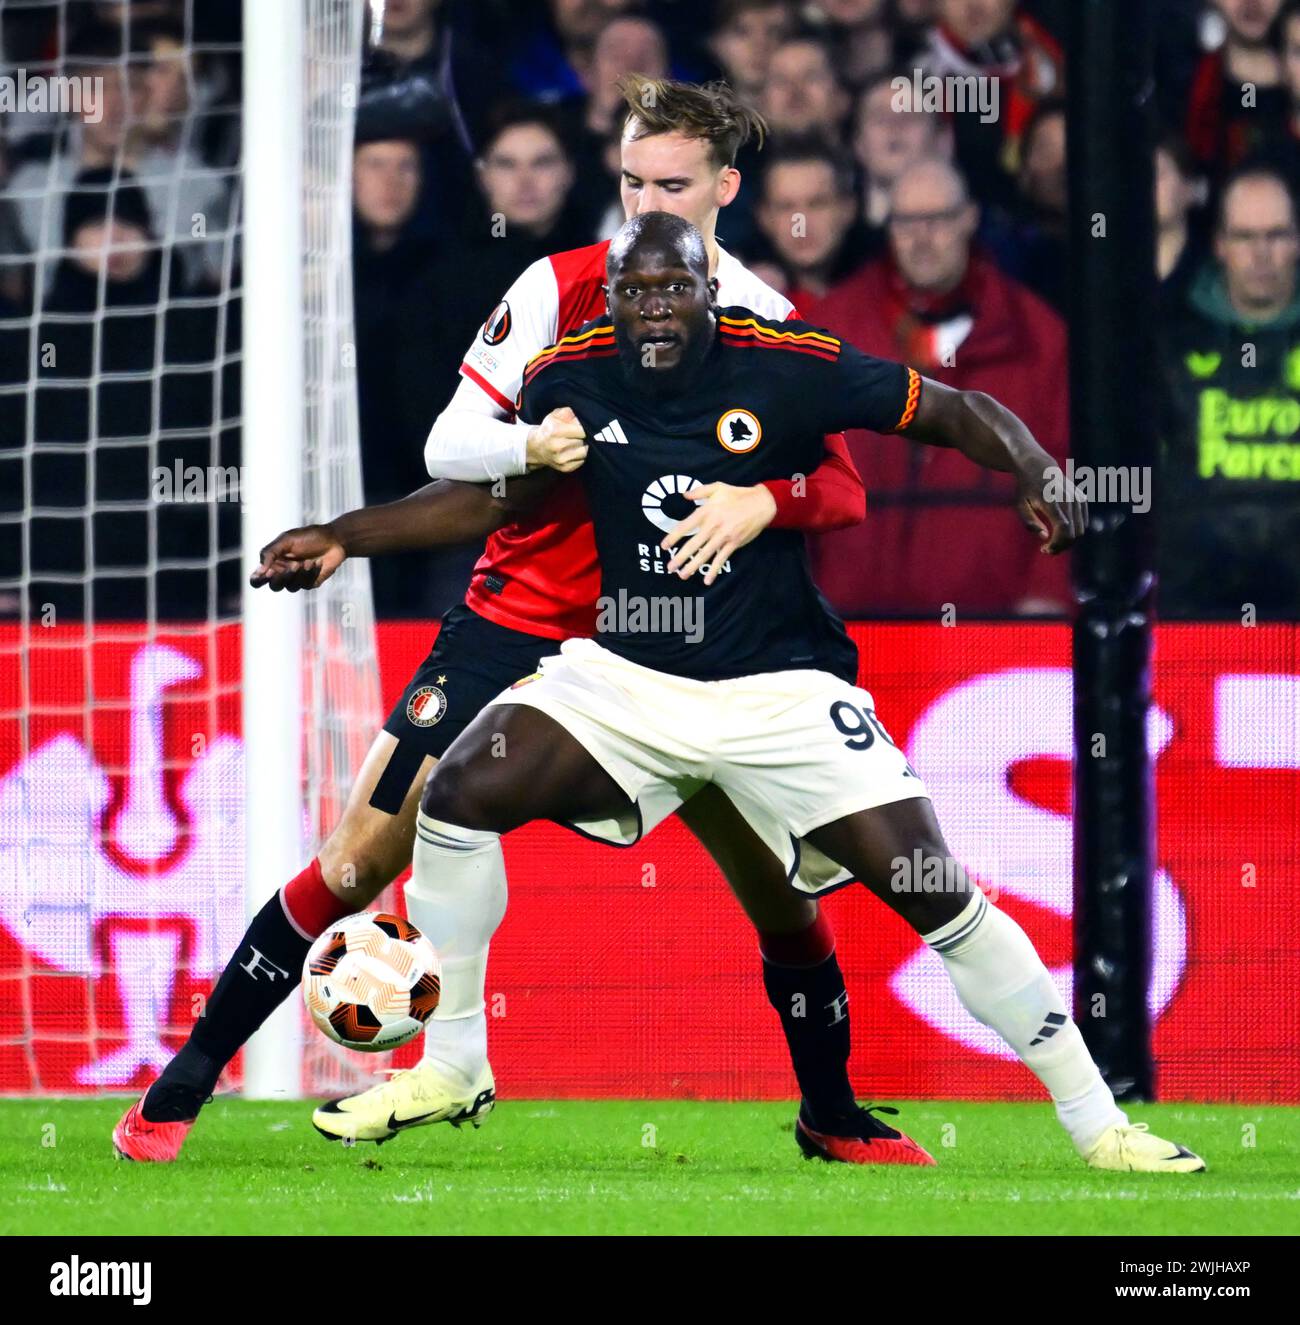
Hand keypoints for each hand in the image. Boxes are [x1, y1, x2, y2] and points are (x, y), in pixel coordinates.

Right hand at [250, 523, 345, 590]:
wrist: (334, 540)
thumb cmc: (309, 537)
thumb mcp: (286, 540)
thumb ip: (270, 553)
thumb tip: (260, 570)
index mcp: (273, 562)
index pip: (258, 579)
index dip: (258, 580)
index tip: (266, 573)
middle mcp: (283, 573)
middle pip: (274, 586)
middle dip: (282, 578)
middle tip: (292, 566)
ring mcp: (297, 579)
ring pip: (290, 587)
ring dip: (299, 575)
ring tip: (308, 561)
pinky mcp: (310, 583)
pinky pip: (306, 584)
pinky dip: (312, 572)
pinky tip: (318, 562)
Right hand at [525, 406, 587, 471]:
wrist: (537, 447)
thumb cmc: (549, 429)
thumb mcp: (555, 416)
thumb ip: (567, 413)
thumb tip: (580, 418)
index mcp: (555, 431)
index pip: (581, 430)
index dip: (583, 428)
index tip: (581, 428)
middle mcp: (558, 446)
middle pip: (583, 441)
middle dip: (583, 437)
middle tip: (578, 436)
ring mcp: (561, 459)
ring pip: (584, 452)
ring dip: (582, 447)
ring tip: (576, 443)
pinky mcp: (565, 468)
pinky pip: (582, 461)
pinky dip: (580, 456)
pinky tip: (573, 451)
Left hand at [660, 482, 777, 584]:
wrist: (762, 503)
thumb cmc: (738, 495)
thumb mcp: (718, 487)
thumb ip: (699, 491)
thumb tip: (684, 495)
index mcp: (707, 511)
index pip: (685, 526)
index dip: (673, 537)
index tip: (664, 546)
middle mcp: (713, 525)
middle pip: (693, 544)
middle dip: (680, 557)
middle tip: (669, 567)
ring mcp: (724, 536)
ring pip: (705, 554)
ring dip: (693, 566)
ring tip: (682, 575)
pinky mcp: (734, 543)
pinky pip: (722, 559)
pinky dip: (714, 570)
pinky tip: (707, 580)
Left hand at [1014, 459, 1087, 553]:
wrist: (1039, 467)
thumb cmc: (1026, 489)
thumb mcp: (1020, 506)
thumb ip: (1030, 523)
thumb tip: (1045, 537)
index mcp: (1051, 500)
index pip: (1063, 528)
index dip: (1057, 544)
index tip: (1044, 549)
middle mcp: (1067, 498)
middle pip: (1073, 532)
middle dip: (1061, 546)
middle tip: (1047, 550)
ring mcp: (1077, 498)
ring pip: (1081, 530)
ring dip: (1067, 542)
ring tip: (1052, 543)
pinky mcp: (1082, 499)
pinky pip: (1083, 523)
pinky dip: (1074, 533)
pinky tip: (1060, 534)